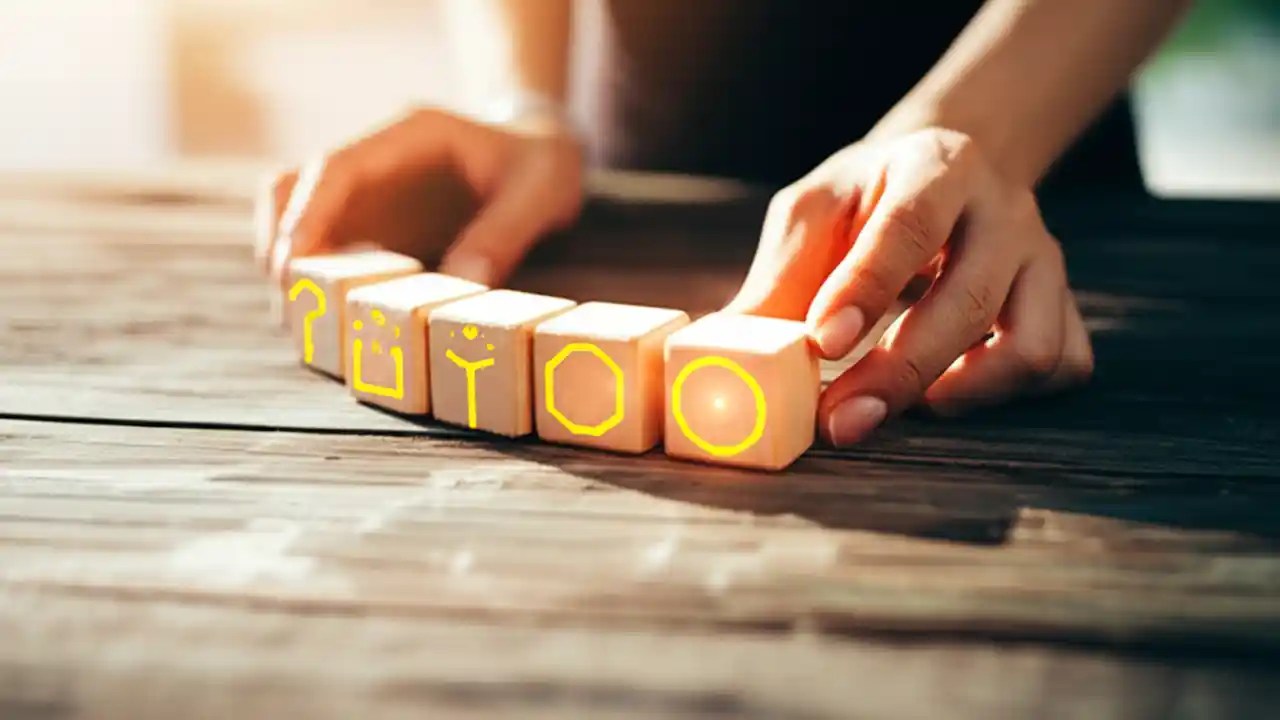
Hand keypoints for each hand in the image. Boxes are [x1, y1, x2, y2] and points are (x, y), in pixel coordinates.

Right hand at [255, 107, 584, 286]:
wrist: (544, 154)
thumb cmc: (542, 167)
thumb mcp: (540, 193)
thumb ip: (504, 233)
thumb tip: (461, 283)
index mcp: (410, 135)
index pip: (336, 167)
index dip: (307, 214)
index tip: (292, 262)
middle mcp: (376, 160)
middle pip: (293, 189)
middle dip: (281, 243)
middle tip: (294, 304)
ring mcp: (370, 192)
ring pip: (296, 216)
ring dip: (291, 262)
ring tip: (306, 315)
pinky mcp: (374, 224)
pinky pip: (326, 247)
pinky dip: (319, 278)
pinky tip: (336, 315)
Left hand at [727, 128, 1093, 445]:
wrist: (945, 176)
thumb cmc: (868, 201)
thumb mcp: (815, 213)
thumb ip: (780, 277)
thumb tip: (726, 350)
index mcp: (936, 168)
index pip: (907, 228)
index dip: (865, 289)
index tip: (822, 343)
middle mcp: (1004, 210)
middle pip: (966, 301)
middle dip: (898, 372)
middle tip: (841, 421)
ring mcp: (1043, 259)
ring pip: (1028, 345)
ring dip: (963, 393)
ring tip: (903, 404)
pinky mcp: (1063, 303)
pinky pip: (1062, 365)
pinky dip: (1008, 395)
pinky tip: (951, 392)